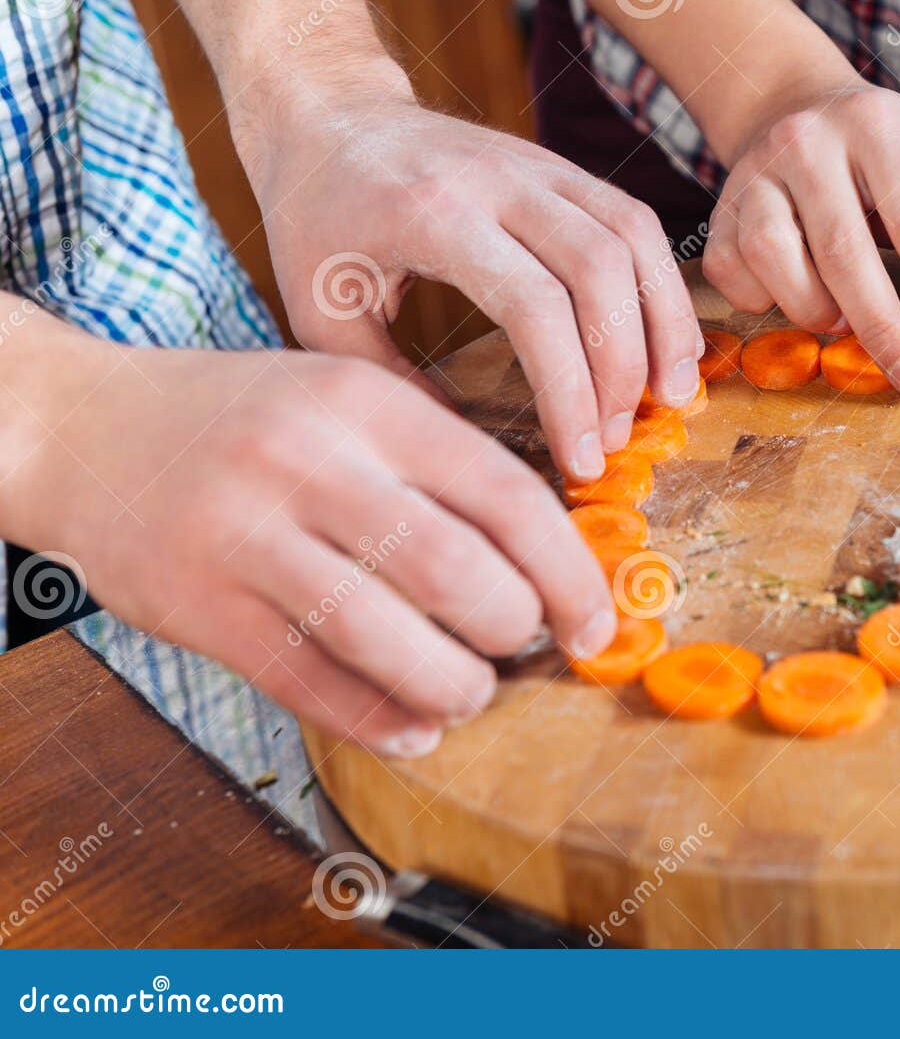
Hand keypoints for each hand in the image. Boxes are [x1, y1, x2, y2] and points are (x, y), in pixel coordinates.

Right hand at [3, 338, 615, 756]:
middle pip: (456, 571)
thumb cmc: (243, 419)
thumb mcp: (345, 396)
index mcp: (367, 404)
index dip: (569, 572)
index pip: (507, 495)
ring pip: (385, 637)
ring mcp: (246, 536)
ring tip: (471, 691)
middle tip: (524, 645)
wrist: (81, 427)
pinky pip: (310, 681)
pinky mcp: (197, 606)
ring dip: (453, 684)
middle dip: (514, 628)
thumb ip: (437, 459)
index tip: (595, 620)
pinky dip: (378, 718)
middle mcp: (310, 464)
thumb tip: (548, 554)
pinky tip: (414, 727)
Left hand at [235, 71, 701, 481]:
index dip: (569, 389)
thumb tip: (471, 456)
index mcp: (432, 215)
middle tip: (616, 440)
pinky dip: (664, 287)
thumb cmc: (317, 220)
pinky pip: (636, 223)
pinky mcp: (564, 168)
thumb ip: (393, 384)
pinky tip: (668, 346)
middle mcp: (499, 181)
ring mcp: (540, 166)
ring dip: (663, 326)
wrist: (329, 113)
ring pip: (634, 240)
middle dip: (622, 368)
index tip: (578, 459)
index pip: (533, 304)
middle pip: (599, 271)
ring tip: (669, 398)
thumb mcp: (320, 313)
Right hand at [703, 78, 899, 396]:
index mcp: (876, 126)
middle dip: (883, 328)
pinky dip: (764, 302)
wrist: (790, 107)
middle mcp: (807, 141)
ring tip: (842, 319)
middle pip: (842, 251)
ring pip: (774, 260)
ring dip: (815, 310)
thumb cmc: (874, 157)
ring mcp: (753, 173)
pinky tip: (792, 293)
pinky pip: (734, 275)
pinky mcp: (717, 209)